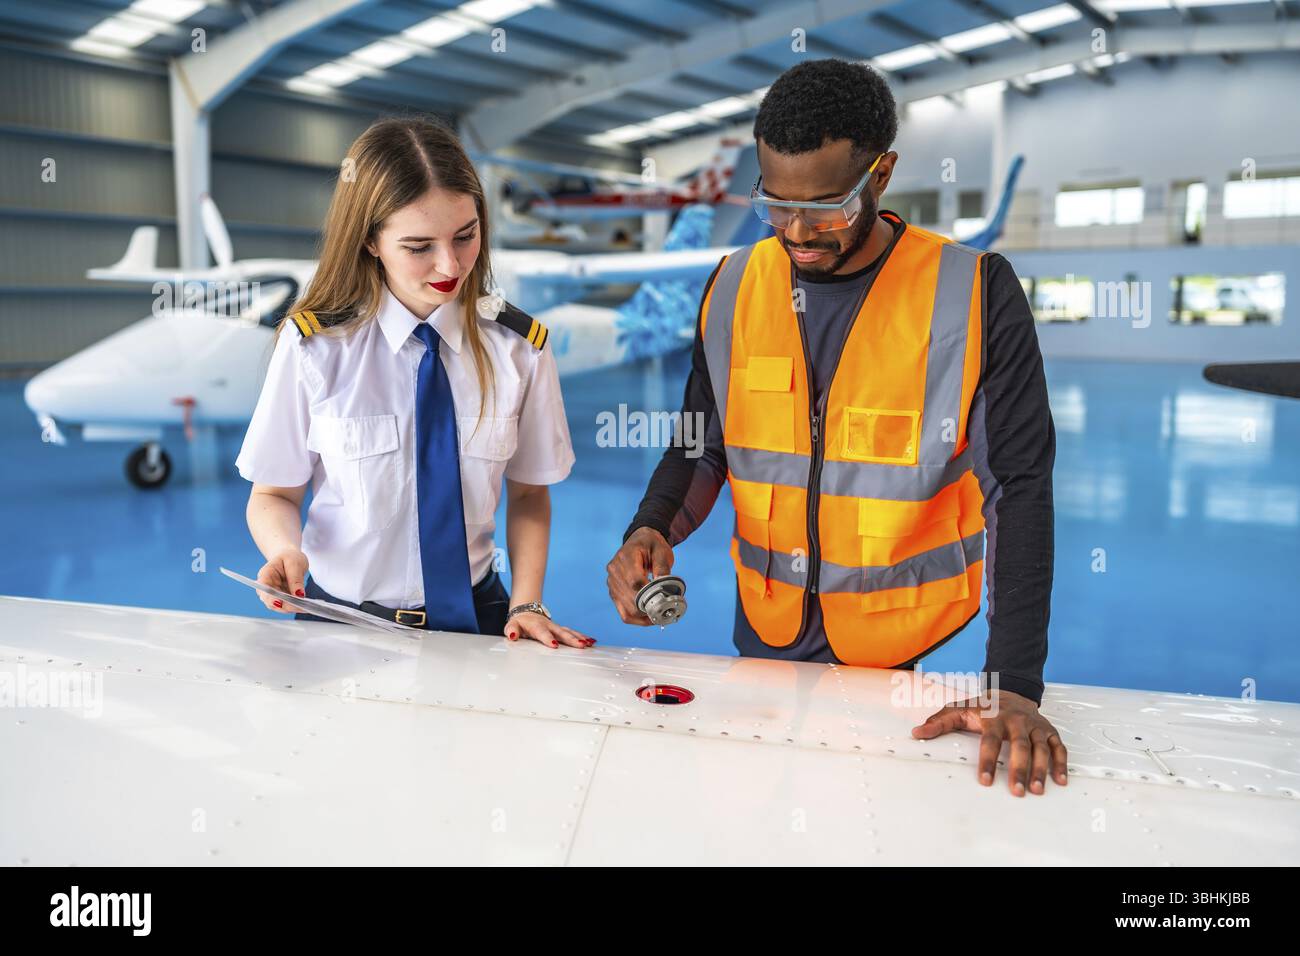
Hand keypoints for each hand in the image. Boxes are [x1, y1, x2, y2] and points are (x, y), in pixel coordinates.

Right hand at [256, 548, 308, 613]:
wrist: (290, 557)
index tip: (280, 603)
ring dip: (293, 608)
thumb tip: (299, 595)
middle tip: (301, 607)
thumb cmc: (289, 557)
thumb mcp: (294, 563)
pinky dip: (297, 607)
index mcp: (265, 575)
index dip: (270, 598)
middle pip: (271, 602)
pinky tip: (307, 606)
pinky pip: (288, 605)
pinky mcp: (282, 599)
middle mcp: (266, 588)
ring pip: (280, 607)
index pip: (264, 589)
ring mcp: (274, 595)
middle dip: (286, 606)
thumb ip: (296, 579)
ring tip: (307, 607)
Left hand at [505, 611, 594, 648]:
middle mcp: (549, 626)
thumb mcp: (511, 626)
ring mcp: (556, 627)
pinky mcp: (561, 629)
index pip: (542, 633)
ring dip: (579, 638)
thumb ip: (512, 630)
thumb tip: (512, 635)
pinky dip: (582, 636)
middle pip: (561, 632)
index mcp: (536, 626)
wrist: (526, 612)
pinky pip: (572, 632)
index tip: (554, 645)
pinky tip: (592, 641)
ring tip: (589, 644)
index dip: (548, 638)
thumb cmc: (519, 623)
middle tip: (581, 645)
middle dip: (571, 639)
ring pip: (569, 632)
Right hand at [605, 526, 673, 624]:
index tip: (665, 600)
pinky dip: (636, 619)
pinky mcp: (614, 592)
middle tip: (667, 610)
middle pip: (630, 598)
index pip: (634, 581)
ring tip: (660, 616)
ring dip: (644, 617)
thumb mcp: (661, 551)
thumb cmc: (652, 545)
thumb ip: (663, 569)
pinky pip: (623, 612)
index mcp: (625, 557)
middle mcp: (614, 571)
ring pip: (626, 609)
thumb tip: (665, 588)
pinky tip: (649, 619)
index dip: (649, 594)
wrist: (640, 541)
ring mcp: (612, 583)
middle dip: (650, 607)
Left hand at [911, 689, 1067, 795]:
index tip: (985, 780)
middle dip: (1019, 769)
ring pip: (1041, 748)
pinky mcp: (1048, 731)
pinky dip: (1061, 763)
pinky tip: (1060, 780)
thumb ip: (938, 723)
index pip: (990, 741)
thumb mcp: (958, 709)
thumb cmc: (983, 706)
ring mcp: (1034, 726)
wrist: (1011, 691)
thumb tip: (917, 734)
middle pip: (1020, 746)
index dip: (987, 761)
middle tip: (1017, 790)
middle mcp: (1016, 722)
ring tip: (1037, 790)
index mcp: (994, 717)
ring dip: (1041, 769)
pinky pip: (1058, 747)